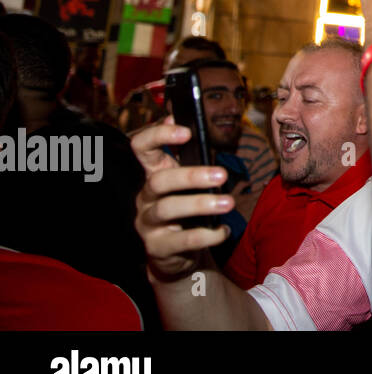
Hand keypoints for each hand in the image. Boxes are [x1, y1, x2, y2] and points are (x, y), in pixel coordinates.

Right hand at [131, 116, 231, 278]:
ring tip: (228, 203)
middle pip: (159, 181)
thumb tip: (184, 120)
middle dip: (191, 176)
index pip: (142, 148)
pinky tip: (223, 231)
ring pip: (168, 209)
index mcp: (153, 174)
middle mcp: (145, 197)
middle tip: (222, 176)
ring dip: (201, 205)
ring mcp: (148, 223)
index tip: (185, 131)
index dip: (158, 136)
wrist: (174, 253)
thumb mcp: (186, 181)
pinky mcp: (157, 248)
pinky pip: (181, 241)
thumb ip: (186, 154)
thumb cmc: (185, 209)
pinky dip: (207, 235)